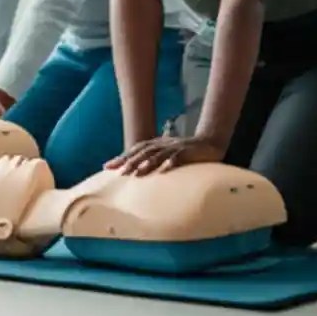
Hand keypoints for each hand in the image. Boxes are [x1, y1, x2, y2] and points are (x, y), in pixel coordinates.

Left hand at [104, 135, 226, 176]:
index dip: (121, 157)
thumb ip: (153, 160)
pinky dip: (171, 163)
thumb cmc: (185, 152)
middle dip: (130, 162)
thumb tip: (135, 172)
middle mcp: (162, 144)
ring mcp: (175, 147)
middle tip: (120, 172)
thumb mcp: (166, 155)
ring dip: (147, 163)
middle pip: (143, 152)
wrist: (209, 143)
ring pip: (158, 154)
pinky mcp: (188, 152)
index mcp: (156, 145)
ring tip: (138, 172)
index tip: (107, 167)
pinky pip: (178, 157)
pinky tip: (165, 170)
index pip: (135, 150)